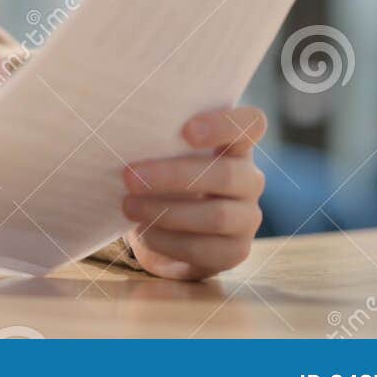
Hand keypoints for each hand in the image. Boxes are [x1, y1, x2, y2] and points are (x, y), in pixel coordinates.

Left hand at [118, 106, 265, 279]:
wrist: (169, 232)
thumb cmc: (163, 181)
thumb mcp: (164, 157)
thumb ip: (159, 144)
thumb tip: (125, 138)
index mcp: (235, 146)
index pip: (251, 124)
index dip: (225, 125)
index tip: (186, 131)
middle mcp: (249, 180)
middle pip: (227, 175)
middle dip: (174, 176)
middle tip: (130, 177)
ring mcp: (247, 218)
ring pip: (217, 216)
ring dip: (166, 212)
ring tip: (129, 206)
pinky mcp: (235, 252)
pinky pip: (204, 249)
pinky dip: (168, 240)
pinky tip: (144, 232)